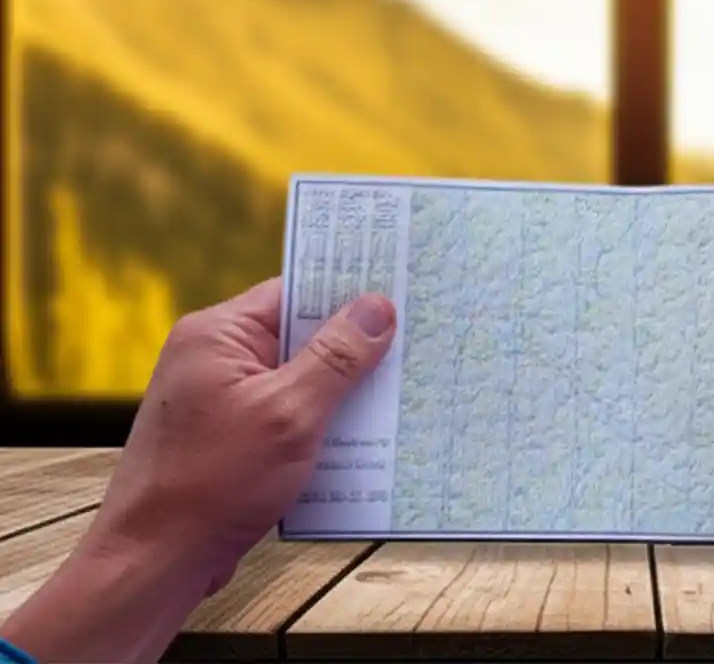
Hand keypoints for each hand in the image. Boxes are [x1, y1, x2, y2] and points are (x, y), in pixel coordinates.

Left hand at [1, 278, 394, 661]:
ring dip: (342, 395)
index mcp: (218, 335)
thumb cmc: (214, 482)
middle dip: (354, 350)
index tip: (402, 297)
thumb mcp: (290, 413)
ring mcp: (220, 400)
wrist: (156, 561)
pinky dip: (322, 427)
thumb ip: (336, 358)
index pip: (294, 293)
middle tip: (416, 349)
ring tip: (400, 398)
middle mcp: (215, 358)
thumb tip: (378, 308)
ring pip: (299, 381)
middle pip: (300, 336)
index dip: (348, 296)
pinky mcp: (230, 438)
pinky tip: (362, 442)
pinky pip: (288, 417)